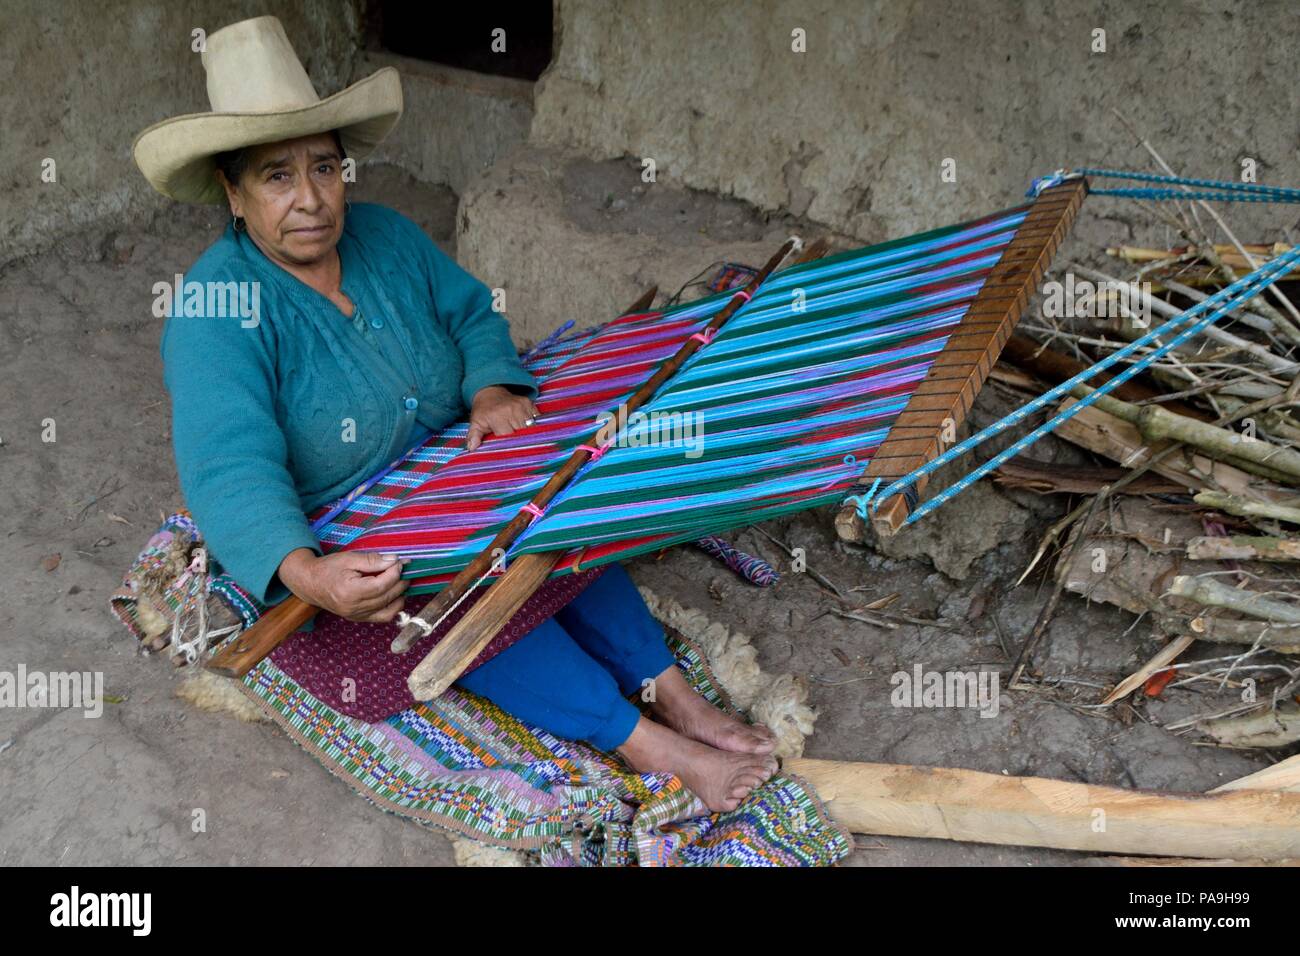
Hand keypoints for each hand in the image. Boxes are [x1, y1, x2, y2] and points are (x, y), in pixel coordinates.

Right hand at [277, 548, 409, 622]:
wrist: (309, 583)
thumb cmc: (328, 568)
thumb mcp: (349, 558)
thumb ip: (372, 560)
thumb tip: (394, 560)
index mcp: (350, 591)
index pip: (382, 584)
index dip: (395, 572)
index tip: (401, 562)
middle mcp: (354, 607)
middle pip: (387, 596)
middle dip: (400, 581)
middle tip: (405, 569)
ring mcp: (356, 616)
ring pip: (388, 609)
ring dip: (399, 595)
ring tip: (401, 580)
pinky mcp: (358, 619)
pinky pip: (382, 617)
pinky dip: (393, 607)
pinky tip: (396, 595)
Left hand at [466, 385, 538, 450]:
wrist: (490, 392)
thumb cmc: (483, 411)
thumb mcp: (476, 423)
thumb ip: (474, 436)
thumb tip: (472, 448)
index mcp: (497, 416)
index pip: (508, 437)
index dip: (509, 446)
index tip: (508, 451)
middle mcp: (511, 410)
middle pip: (522, 434)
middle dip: (519, 441)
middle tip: (516, 446)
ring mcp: (522, 406)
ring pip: (531, 427)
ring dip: (528, 434)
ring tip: (522, 438)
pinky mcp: (529, 403)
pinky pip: (536, 419)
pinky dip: (534, 425)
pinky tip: (527, 428)